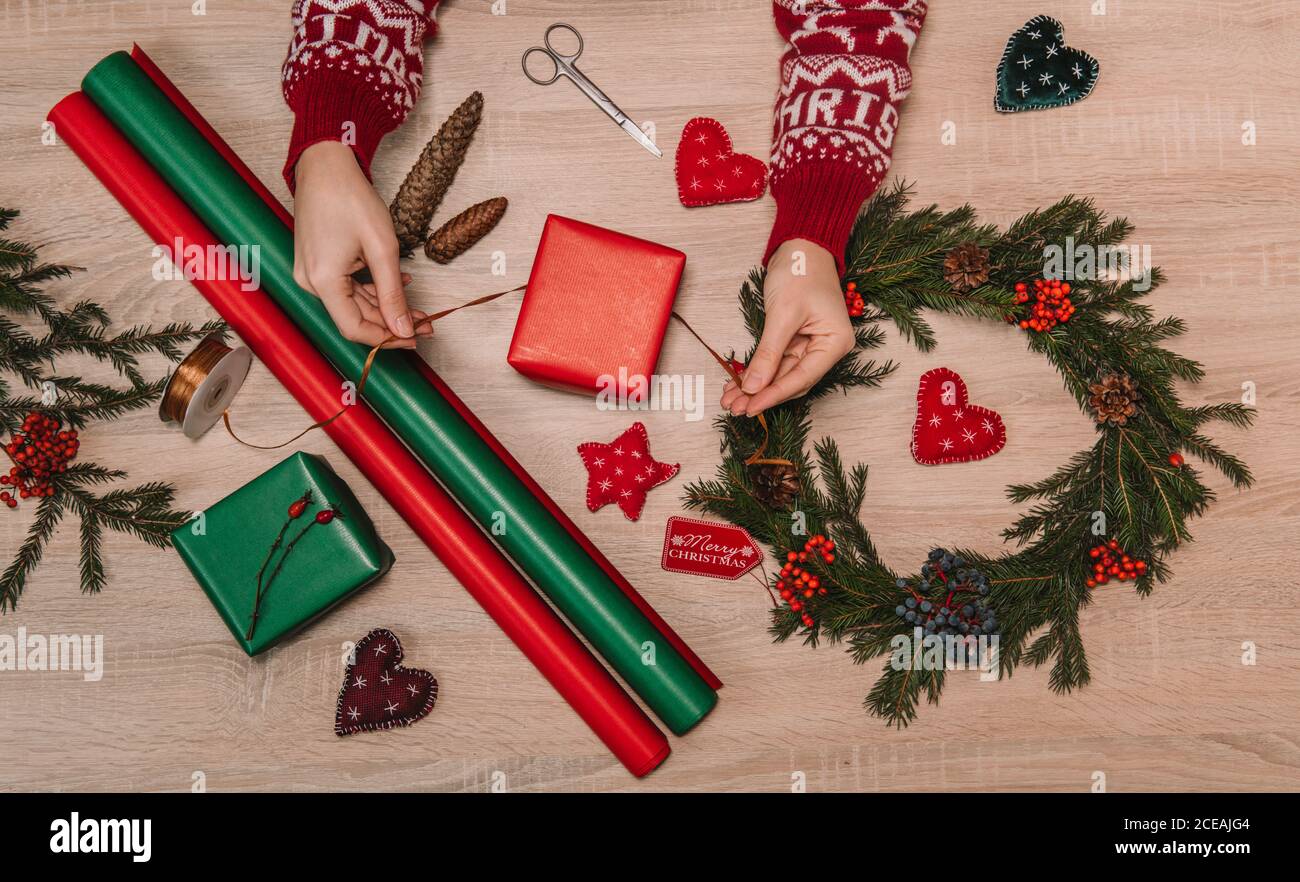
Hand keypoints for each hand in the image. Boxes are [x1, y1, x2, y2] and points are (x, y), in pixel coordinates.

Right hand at [292, 141, 431, 348]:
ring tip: (418, 308)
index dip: (386, 338)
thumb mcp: (382, 248)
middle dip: (392, 322)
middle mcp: (310, 282)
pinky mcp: (316, 264)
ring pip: (353, 304)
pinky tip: (397, 284)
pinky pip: (346, 287)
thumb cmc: (351, 198)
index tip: (414, 337)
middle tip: (426, 323)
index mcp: (323, 281)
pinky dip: (371, 290)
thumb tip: (403, 328)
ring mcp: (311, 273)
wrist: (325, 165)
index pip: (354, 328)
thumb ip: (392, 293)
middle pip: (355, 317)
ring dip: (385, 307)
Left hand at [722, 239, 853, 416]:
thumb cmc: (800, 272)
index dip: (773, 395)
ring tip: (729, 399)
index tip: (750, 407)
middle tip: (733, 408)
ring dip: (756, 387)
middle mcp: (825, 348)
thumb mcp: (783, 314)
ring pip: (781, 375)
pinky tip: (737, 383)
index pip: (802, 378)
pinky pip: (775, 362)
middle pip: (791, 381)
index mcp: (834, 343)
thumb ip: (769, 353)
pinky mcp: (795, 339)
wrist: (801, 244)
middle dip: (761, 394)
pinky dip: (757, 372)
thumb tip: (754, 387)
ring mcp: (810, 344)